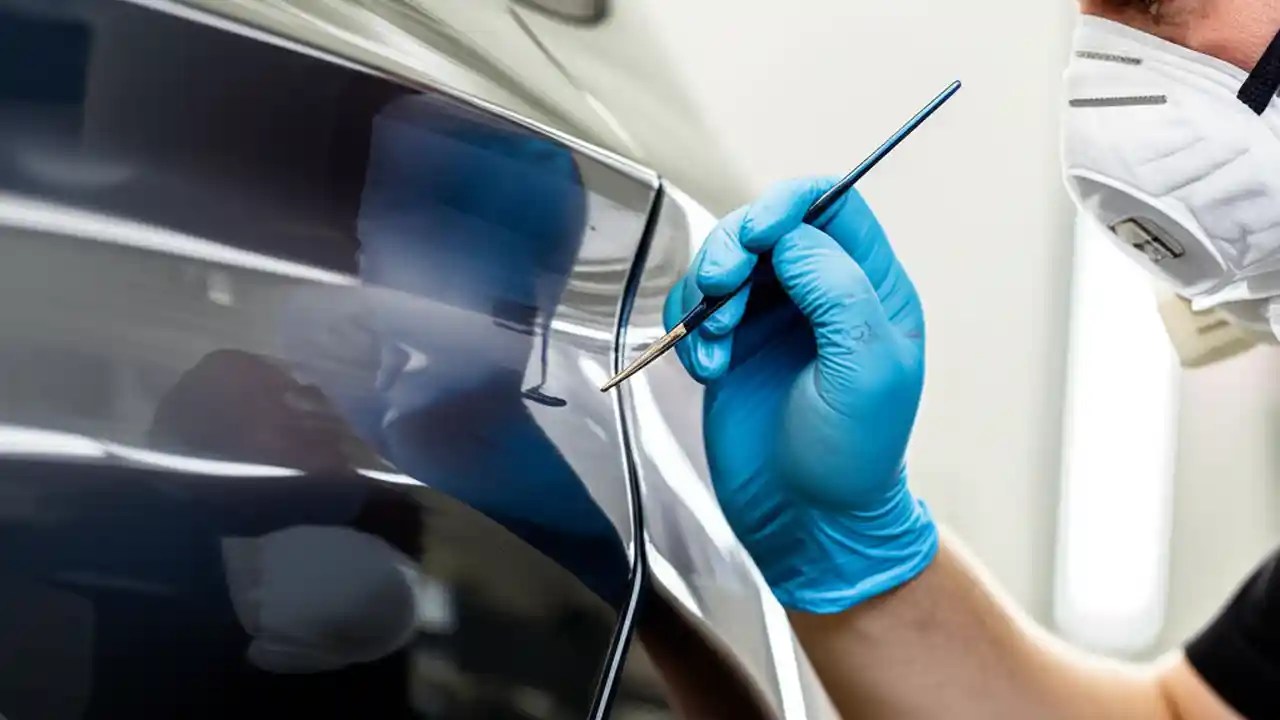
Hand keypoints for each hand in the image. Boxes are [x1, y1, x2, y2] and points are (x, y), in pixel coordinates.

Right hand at [664, 177, 936, 612]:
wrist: (806, 523)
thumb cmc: (851, 456)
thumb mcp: (866, 370)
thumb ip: (837, 290)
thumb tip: (790, 240)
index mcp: (869, 289)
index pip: (832, 205)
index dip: (790, 204)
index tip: (759, 235)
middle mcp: (820, 294)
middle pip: (767, 227)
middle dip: (734, 248)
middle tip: (720, 287)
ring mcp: (772, 320)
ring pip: (725, 262)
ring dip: (708, 292)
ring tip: (716, 344)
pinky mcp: (731, 347)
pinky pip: (695, 307)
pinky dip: (688, 328)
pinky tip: (707, 368)